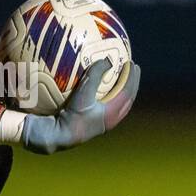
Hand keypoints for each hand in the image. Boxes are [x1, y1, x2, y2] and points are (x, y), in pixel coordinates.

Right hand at [20, 58, 140, 154]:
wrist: (61, 135)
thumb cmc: (73, 114)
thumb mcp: (83, 92)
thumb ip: (95, 75)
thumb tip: (107, 60)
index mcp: (113, 112)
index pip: (128, 91)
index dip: (131, 76)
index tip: (131, 63)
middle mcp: (113, 119)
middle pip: (129, 98)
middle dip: (133, 83)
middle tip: (134, 68)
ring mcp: (106, 123)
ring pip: (122, 105)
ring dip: (125, 90)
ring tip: (125, 79)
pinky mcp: (98, 124)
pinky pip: (113, 107)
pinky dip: (116, 96)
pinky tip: (109, 91)